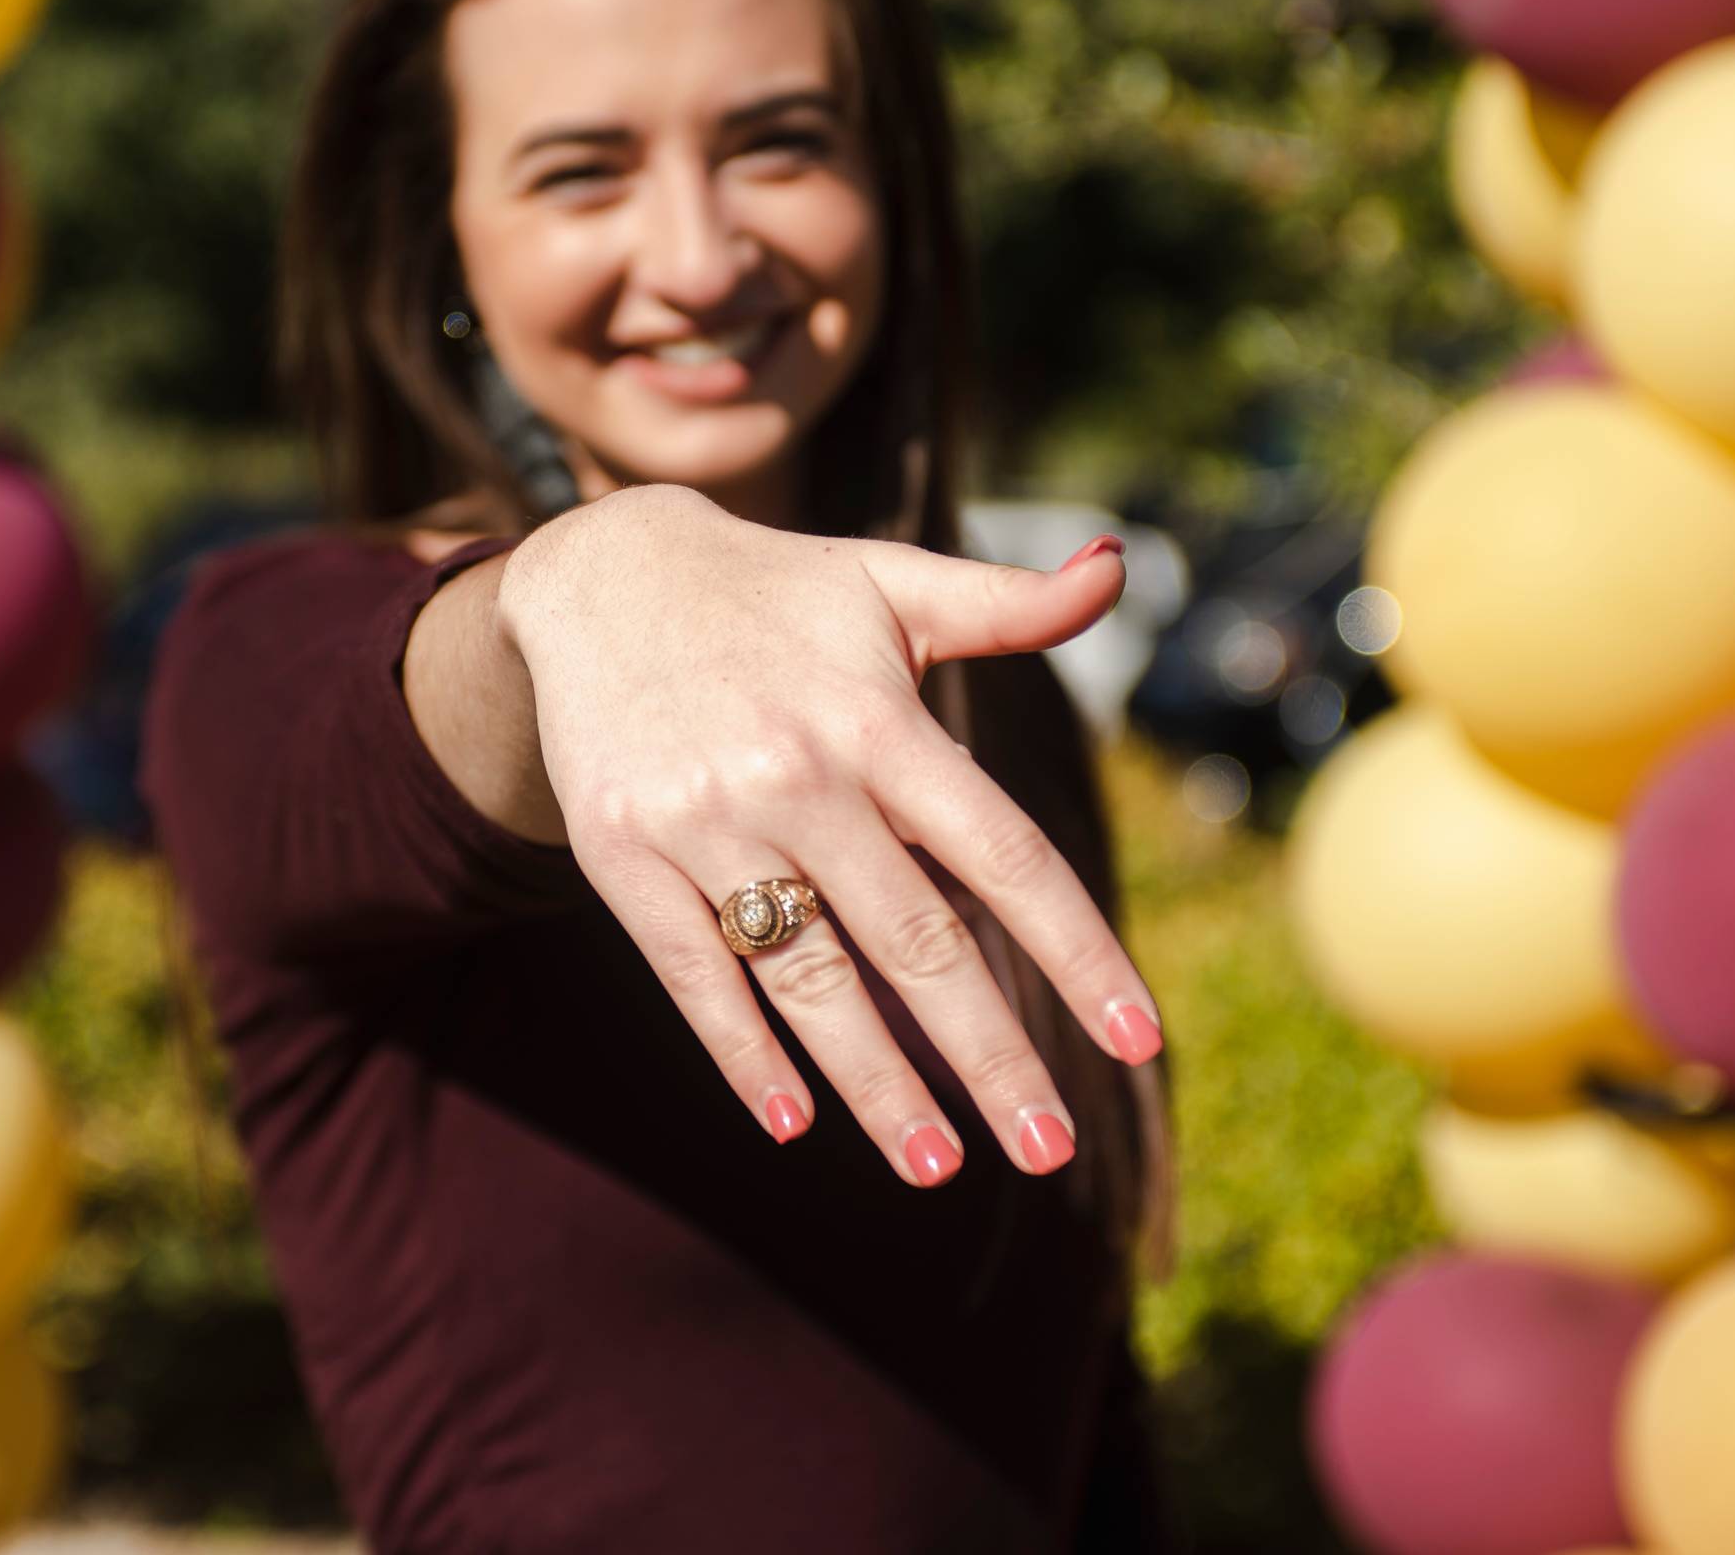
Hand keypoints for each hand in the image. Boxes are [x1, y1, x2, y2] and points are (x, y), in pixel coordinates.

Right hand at [495, 484, 1164, 1186]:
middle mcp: (796, 776)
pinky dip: (742, 1052)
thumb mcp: (892, 582)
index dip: (1076, 953)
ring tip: (938, 1166)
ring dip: (879, 1085)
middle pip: (916, 944)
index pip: (1004, 855)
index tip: (1138, 1042)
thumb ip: (1010, 604)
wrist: (596, 571)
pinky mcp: (622, 854)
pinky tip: (793, 1120)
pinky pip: (695, 975)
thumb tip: (1119, 567)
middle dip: (989, 1058)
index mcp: (878, 719)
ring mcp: (704, 821)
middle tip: (1048, 1150)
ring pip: (811, 980)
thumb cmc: (777, 591)